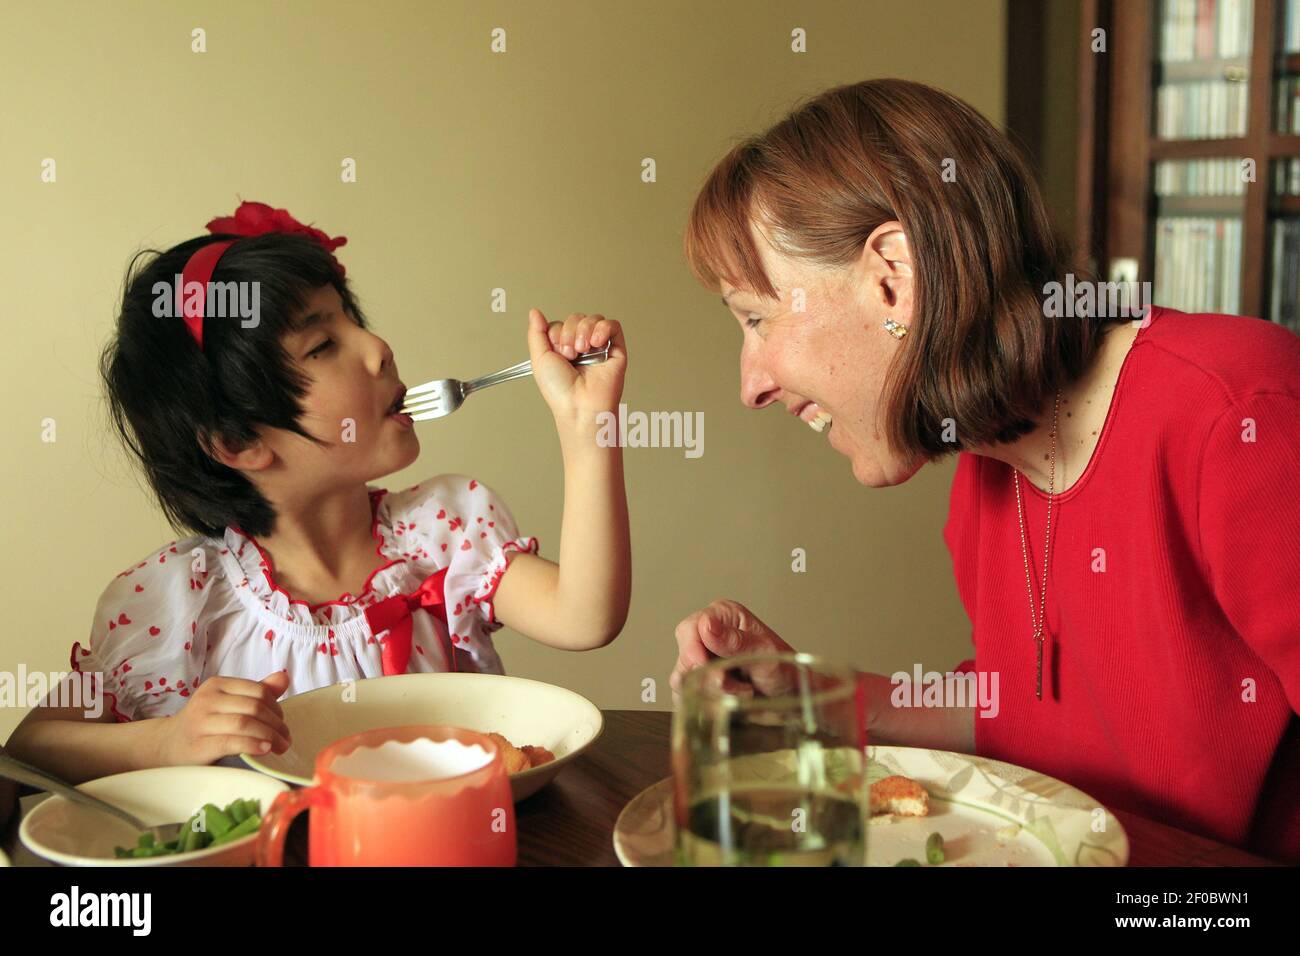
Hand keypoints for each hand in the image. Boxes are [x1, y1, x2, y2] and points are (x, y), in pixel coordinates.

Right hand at [150, 670, 292, 765]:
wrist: (167, 746)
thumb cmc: (204, 724)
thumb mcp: (229, 703)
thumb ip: (256, 692)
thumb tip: (284, 677)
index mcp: (217, 685)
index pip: (258, 691)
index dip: (277, 707)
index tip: (283, 722)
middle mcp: (207, 699)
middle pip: (254, 707)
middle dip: (276, 724)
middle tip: (285, 739)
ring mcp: (200, 722)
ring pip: (245, 723)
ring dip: (269, 736)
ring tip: (279, 747)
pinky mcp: (198, 745)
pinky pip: (231, 742)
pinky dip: (252, 744)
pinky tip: (264, 749)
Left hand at [525, 309, 626, 424]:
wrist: (578, 405)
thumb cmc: (560, 392)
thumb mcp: (538, 359)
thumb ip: (536, 333)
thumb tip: (535, 313)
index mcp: (564, 350)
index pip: (561, 324)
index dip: (556, 333)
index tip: (556, 351)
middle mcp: (582, 348)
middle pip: (577, 318)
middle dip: (569, 332)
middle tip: (569, 354)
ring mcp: (599, 348)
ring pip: (593, 319)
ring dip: (584, 331)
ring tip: (582, 350)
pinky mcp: (616, 350)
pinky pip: (613, 325)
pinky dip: (603, 329)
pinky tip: (595, 343)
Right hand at [670, 599, 795, 703]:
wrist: (793, 699)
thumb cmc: (785, 671)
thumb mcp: (764, 654)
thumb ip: (735, 641)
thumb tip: (707, 626)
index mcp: (724, 616)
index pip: (689, 629)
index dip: (693, 651)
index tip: (709, 668)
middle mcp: (709, 635)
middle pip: (685, 657)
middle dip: (709, 677)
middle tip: (737, 685)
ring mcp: (703, 659)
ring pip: (684, 680)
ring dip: (714, 692)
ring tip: (744, 691)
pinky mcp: (701, 682)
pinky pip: (688, 697)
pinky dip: (709, 704)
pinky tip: (733, 701)